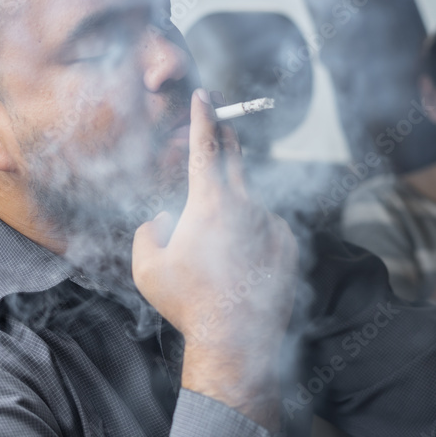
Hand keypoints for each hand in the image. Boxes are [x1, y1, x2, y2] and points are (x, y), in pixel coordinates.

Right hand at [132, 89, 297, 428]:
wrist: (235, 340)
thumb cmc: (188, 303)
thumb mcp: (147, 268)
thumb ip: (148, 232)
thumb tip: (164, 219)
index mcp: (210, 203)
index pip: (206, 147)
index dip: (203, 117)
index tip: (205, 96)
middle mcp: (246, 205)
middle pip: (235, 159)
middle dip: (225, 139)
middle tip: (220, 127)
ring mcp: (271, 224)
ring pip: (249, 204)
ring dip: (234, 214)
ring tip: (219, 256)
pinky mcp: (289, 245)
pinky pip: (268, 229)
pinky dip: (255, 237)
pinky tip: (243, 266)